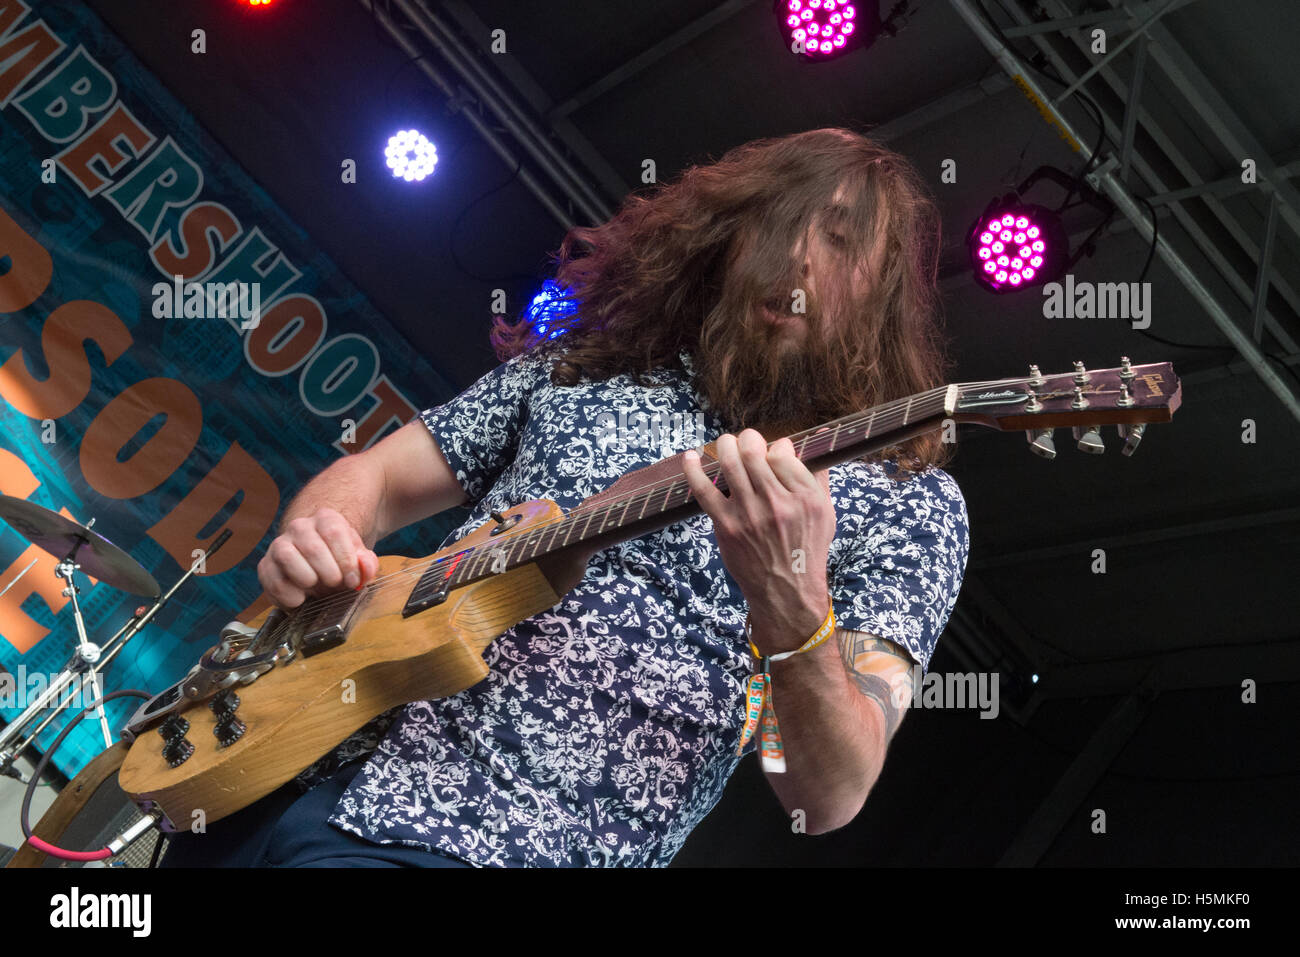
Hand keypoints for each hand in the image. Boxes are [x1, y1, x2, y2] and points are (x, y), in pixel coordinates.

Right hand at [256, 507, 379, 607]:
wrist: (317, 563)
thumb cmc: (339, 560)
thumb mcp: (358, 559)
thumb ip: (366, 563)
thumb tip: (365, 568)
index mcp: (326, 519)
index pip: (334, 533)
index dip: (346, 561)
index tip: (352, 580)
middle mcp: (300, 527)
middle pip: (313, 548)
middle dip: (329, 574)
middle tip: (335, 584)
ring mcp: (280, 544)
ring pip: (287, 557)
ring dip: (306, 579)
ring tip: (316, 587)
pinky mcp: (266, 565)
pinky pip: (272, 580)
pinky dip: (288, 595)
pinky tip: (301, 598)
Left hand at [682, 430, 834, 651]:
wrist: (786, 590)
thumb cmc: (806, 549)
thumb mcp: (826, 513)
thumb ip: (819, 475)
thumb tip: (817, 438)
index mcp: (805, 498)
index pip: (783, 453)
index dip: (776, 446)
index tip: (774, 452)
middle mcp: (777, 503)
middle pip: (754, 453)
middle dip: (748, 439)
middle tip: (747, 441)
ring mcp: (749, 514)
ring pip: (730, 464)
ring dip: (725, 446)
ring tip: (726, 443)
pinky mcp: (727, 526)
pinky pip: (704, 491)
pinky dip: (693, 471)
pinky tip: (690, 457)